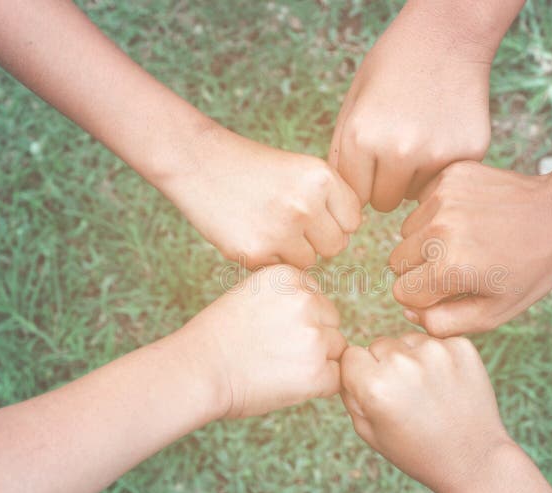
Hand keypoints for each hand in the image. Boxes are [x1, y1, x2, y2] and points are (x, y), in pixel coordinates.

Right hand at [160, 124, 361, 268]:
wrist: (199, 162)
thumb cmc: (256, 168)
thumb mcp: (302, 169)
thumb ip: (331, 199)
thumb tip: (348, 238)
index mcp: (322, 177)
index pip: (352, 221)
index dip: (334, 220)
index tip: (313, 211)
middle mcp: (305, 203)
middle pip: (336, 246)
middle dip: (318, 240)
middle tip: (290, 222)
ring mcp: (280, 230)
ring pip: (310, 262)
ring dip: (294, 251)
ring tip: (268, 225)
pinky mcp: (255, 252)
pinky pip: (280, 270)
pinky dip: (268, 258)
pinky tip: (251, 233)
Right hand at [183, 265, 346, 417]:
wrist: (197, 370)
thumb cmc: (218, 337)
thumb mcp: (251, 294)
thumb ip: (286, 295)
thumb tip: (318, 311)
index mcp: (289, 277)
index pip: (317, 298)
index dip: (298, 320)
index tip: (273, 333)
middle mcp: (306, 300)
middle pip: (331, 322)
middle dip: (314, 338)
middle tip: (277, 354)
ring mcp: (314, 337)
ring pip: (336, 350)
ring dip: (317, 362)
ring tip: (279, 369)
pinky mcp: (317, 372)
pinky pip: (335, 378)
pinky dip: (318, 386)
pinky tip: (289, 384)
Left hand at [328, 5, 492, 211]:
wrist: (448, 35)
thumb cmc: (393, 66)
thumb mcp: (354, 102)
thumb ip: (342, 152)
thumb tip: (344, 201)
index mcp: (362, 137)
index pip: (354, 195)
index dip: (361, 180)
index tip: (369, 166)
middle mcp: (399, 151)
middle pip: (385, 203)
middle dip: (386, 184)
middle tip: (396, 152)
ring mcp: (437, 155)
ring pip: (415, 195)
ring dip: (414, 177)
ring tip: (420, 137)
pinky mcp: (468, 154)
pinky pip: (445, 180)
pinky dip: (442, 166)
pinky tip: (442, 133)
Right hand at [340, 333, 510, 492]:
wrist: (473, 459)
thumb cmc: (417, 451)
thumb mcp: (368, 432)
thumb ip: (349, 394)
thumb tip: (348, 362)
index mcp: (375, 385)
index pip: (351, 356)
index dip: (360, 375)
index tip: (376, 393)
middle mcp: (404, 362)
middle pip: (379, 344)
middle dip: (385, 364)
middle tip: (405, 395)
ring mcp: (436, 351)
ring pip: (407, 340)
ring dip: (412, 358)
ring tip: (428, 391)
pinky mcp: (462, 347)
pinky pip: (436, 341)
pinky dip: (438, 358)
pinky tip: (446, 384)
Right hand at [389, 161, 551, 336]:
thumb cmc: (532, 268)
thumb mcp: (495, 312)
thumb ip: (444, 323)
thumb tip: (408, 310)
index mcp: (449, 268)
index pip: (401, 293)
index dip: (423, 297)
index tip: (449, 290)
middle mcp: (439, 230)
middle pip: (397, 262)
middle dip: (420, 270)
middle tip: (457, 266)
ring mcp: (442, 198)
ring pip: (406, 231)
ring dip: (427, 239)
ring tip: (465, 240)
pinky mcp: (449, 176)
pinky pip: (421, 203)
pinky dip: (438, 212)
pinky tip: (469, 216)